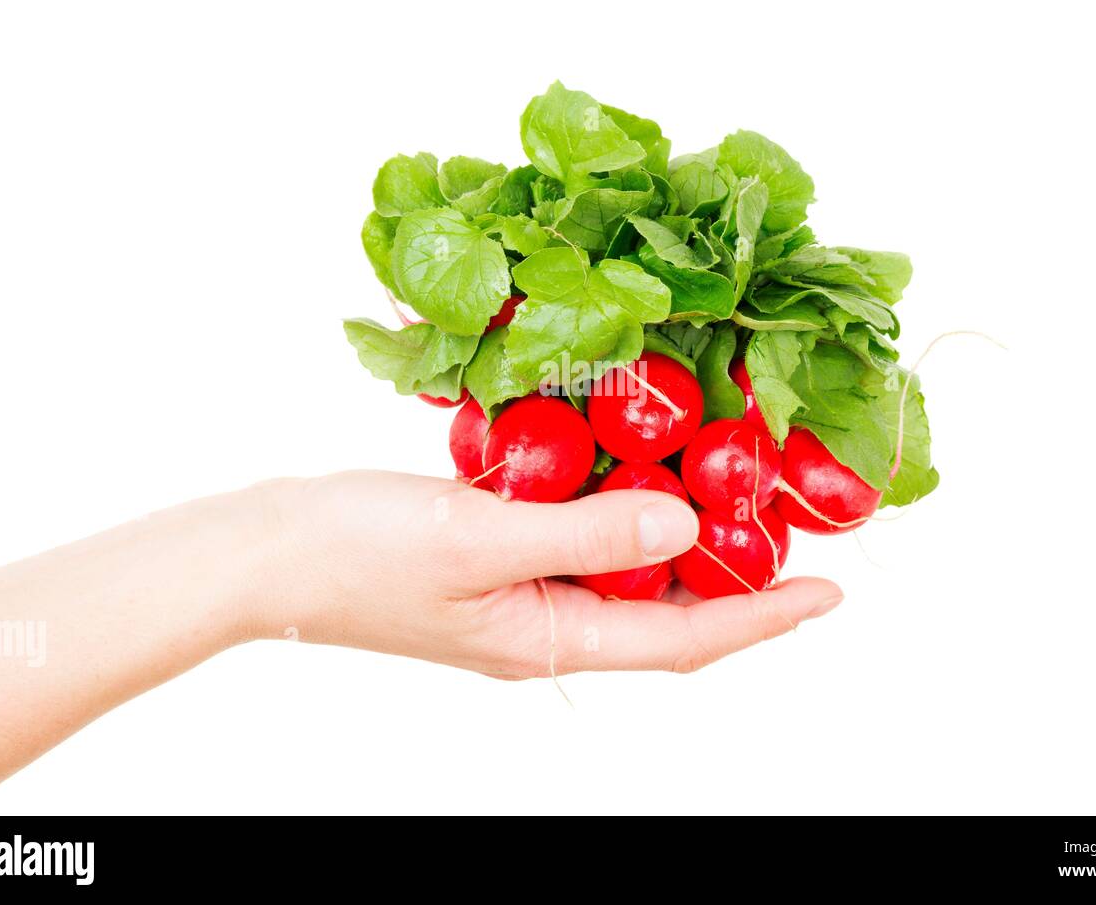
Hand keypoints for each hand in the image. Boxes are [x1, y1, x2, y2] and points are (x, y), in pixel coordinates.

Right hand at [256, 471, 843, 676]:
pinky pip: (582, 532)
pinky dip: (620, 501)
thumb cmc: (355, 554)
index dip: (762, 617)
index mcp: (551, 638)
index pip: (682, 638)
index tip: (829, 591)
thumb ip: (583, 531)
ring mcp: (524, 589)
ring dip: (683, 533)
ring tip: (738, 488)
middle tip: (798, 526)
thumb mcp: (477, 537)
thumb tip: (685, 527)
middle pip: (667, 606)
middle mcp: (549, 621)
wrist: (265, 551)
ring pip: (628, 567)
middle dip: (738, 575)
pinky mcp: (500, 552)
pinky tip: (637, 457)